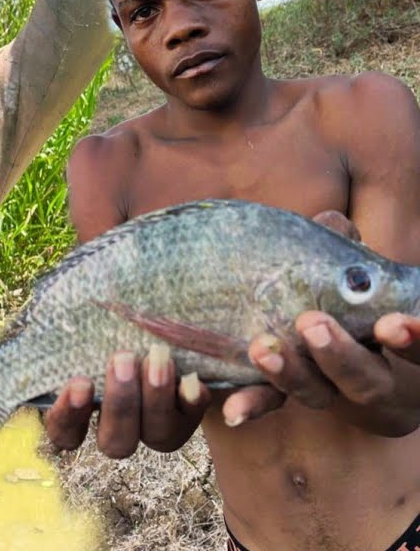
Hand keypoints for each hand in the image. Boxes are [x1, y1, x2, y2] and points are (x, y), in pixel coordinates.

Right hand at [44, 343, 211, 457]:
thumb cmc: (104, 327)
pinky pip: (191, 419)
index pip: (66, 434)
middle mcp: (119, 430)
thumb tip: (42, 316)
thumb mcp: (81, 328)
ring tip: (158, 356)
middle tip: (123, 358)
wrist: (158, 329)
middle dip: (121, 402)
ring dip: (156, 397)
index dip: (70, 416)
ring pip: (156, 435)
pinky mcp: (187, 418)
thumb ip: (66, 333)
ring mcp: (154, 429)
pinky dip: (191, 400)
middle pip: (116, 442)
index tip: (79, 382)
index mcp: (82, 414)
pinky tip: (190, 378)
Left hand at [222, 209, 419, 434]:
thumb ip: (345, 246)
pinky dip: (253, 405)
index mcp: (396, 342)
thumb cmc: (348, 293)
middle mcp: (369, 376)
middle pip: (364, 380)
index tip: (395, 325)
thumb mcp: (350, 269)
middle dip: (341, 356)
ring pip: (316, 393)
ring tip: (263, 351)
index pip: (419, 348)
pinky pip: (272, 403)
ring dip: (290, 374)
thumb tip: (332, 223)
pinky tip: (233, 411)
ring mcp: (328, 389)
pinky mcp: (288, 394)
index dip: (415, 340)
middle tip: (313, 325)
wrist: (334, 341)